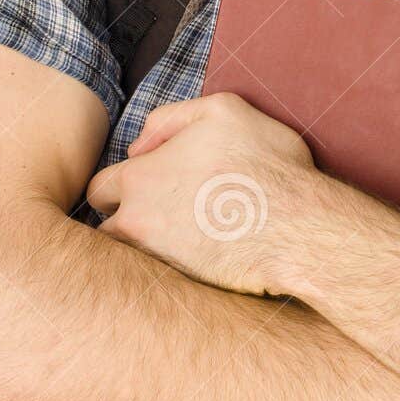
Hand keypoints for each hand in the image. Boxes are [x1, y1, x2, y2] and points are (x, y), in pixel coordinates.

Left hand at [85, 92, 317, 295]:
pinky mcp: (178, 290)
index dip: (121, 189)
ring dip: (140, 254)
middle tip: (156, 221)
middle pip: (104, 230)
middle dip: (121, 224)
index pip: (100, 189)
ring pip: (125, 261)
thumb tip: (138, 145)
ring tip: (173, 248)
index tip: (146, 192)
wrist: (299, 227)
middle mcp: (136, 221)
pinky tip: (191, 267)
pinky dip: (163, 278)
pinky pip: (153, 287)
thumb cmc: (268, 165)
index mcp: (139, 177)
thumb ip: (171, 118)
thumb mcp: (224, 111)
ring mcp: (156, 260)